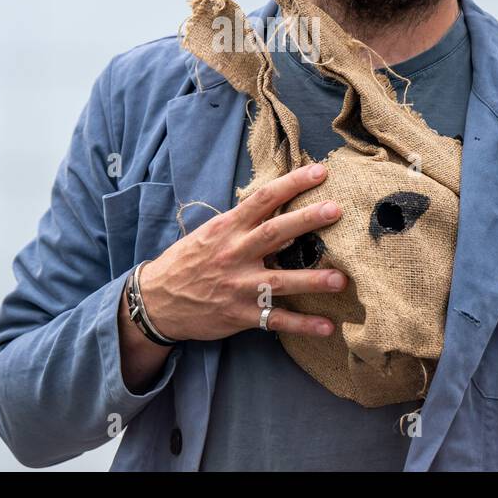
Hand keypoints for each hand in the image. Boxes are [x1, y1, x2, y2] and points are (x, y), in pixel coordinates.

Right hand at [138, 162, 345, 341]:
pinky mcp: (240, 314)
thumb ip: (242, 222)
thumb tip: (278, 203)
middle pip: (275, 233)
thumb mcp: (210, 233)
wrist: (156, 301)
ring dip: (312, 280)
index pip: (263, 199)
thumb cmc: (188, 261)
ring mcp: (238, 286)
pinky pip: (276, 319)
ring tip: (341, 280)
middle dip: (307, 220)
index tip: (319, 171)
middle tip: (336, 210)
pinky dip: (302, 325)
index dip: (292, 183)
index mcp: (227, 228)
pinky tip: (327, 326)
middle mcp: (234, 254)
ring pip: (280, 280)